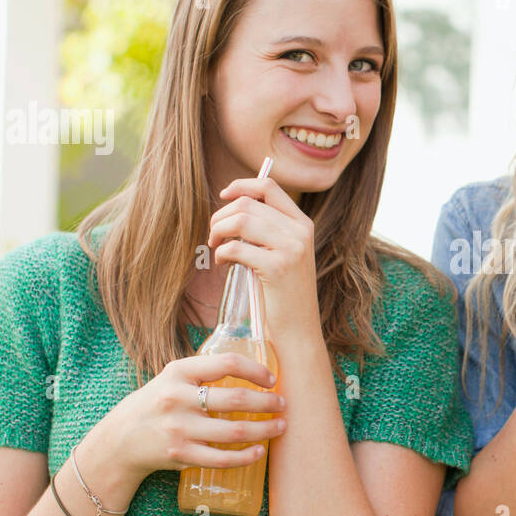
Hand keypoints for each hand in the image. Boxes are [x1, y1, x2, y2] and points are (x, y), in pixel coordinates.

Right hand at [95, 352, 284, 482]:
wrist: (119, 440)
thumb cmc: (155, 404)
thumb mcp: (171, 378)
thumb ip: (203, 374)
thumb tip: (252, 371)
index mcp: (178, 372)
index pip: (227, 363)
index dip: (255, 370)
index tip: (271, 379)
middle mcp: (177, 398)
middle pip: (237, 400)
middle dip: (268, 403)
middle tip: (283, 405)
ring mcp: (179, 428)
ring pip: (234, 432)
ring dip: (265, 429)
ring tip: (280, 426)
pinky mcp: (180, 454)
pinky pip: (222, 459)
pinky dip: (246, 456)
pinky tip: (260, 451)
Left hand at [209, 176, 319, 332]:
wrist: (298, 330)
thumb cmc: (283, 294)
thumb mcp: (282, 254)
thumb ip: (267, 230)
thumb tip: (233, 208)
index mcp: (302, 223)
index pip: (269, 186)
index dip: (241, 185)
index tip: (223, 195)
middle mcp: (300, 231)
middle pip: (248, 203)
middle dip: (221, 216)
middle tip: (213, 236)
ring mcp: (292, 248)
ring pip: (240, 220)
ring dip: (218, 232)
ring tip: (216, 248)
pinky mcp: (278, 267)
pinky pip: (235, 248)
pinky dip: (221, 254)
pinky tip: (223, 264)